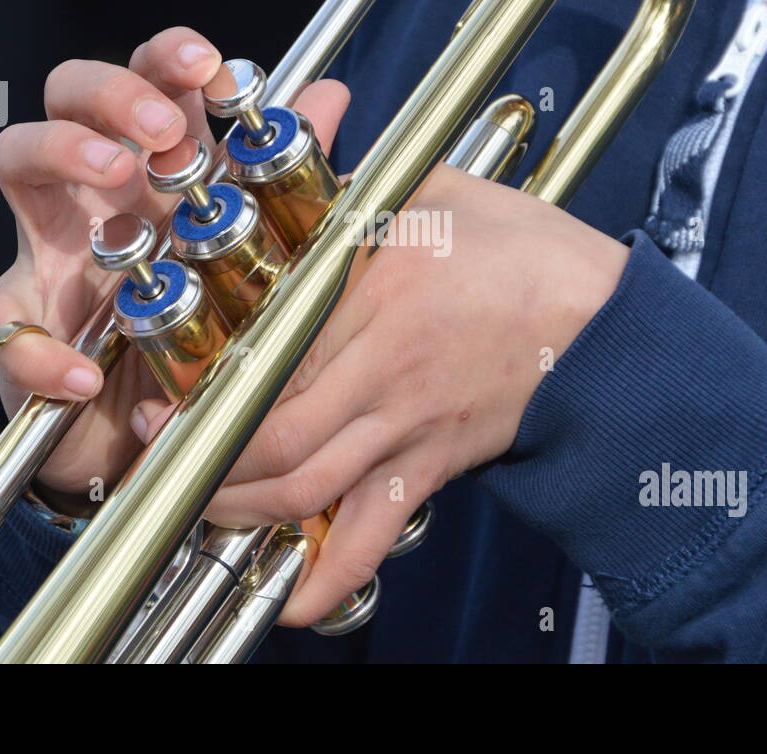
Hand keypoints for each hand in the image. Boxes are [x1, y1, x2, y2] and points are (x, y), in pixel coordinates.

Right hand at [0, 27, 347, 506]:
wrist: (152, 426)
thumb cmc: (198, 319)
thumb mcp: (249, 243)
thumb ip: (284, 165)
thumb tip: (332, 93)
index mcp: (156, 168)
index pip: (146, 80)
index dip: (168, 57)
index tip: (208, 67)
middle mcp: (96, 193)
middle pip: (71, 93)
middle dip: (116, 93)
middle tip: (163, 131)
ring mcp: (50, 250)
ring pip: (19, 160)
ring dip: (64, 153)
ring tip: (116, 183)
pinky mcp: (21, 328)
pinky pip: (8, 327)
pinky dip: (42, 352)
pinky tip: (86, 371)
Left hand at [136, 165, 628, 624]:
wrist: (602, 320)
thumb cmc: (528, 250)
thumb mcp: (436, 189)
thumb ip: (357, 183)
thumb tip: (302, 165)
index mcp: (376, 290)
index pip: (267, 348)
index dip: (205, 381)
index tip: (164, 390)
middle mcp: (382, 366)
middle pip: (270, 433)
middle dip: (203, 455)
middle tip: (163, 454)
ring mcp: (407, 423)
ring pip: (305, 487)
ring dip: (242, 508)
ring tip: (201, 505)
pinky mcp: (432, 462)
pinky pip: (375, 531)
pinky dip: (332, 575)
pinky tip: (297, 600)